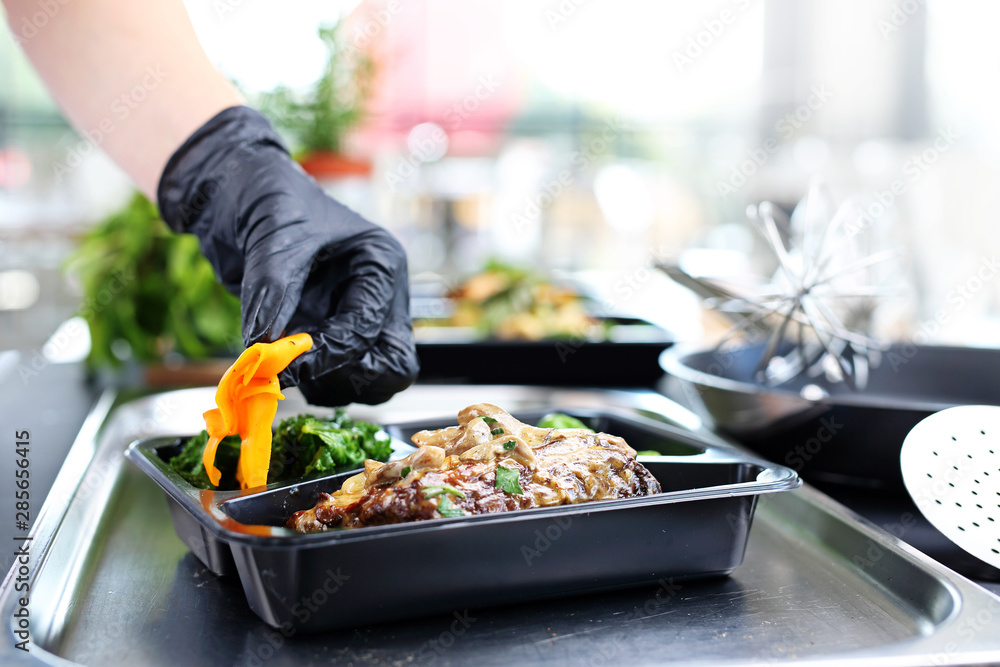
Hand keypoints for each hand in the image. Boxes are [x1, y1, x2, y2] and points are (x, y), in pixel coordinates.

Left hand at [157, 106, 418, 405]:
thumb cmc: (264, 196)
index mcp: (381, 264)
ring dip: (324, 384)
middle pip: (390, 366)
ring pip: (365, 380)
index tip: (287, 363)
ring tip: (279, 366)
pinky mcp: (325, 334)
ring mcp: (352, 318)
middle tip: (299, 373)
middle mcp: (377, 297)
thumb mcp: (273, 236)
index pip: (371, 328)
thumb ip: (272, 291)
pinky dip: (306, 381)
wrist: (233, 192)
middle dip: (347, 377)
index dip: (332, 352)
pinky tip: (275, 365)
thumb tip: (263, 345)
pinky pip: (332, 378)